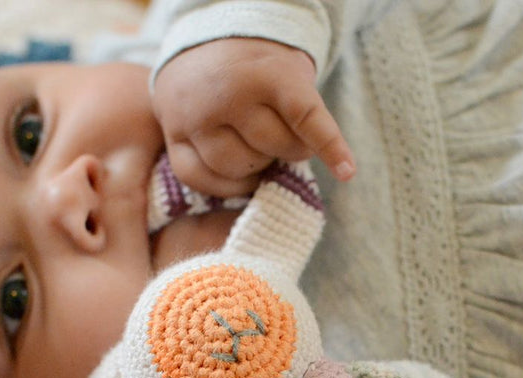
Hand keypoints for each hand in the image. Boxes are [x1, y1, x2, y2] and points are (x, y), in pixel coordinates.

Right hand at [154, 37, 354, 195]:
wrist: (202, 48)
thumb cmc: (258, 71)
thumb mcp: (289, 75)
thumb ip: (305, 116)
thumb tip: (318, 168)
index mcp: (263, 72)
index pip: (304, 115)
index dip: (329, 146)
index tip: (348, 172)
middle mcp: (225, 93)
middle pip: (272, 147)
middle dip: (289, 151)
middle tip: (286, 140)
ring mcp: (195, 117)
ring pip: (237, 167)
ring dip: (256, 168)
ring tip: (259, 151)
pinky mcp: (174, 137)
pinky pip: (202, 180)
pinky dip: (226, 184)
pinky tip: (238, 173)